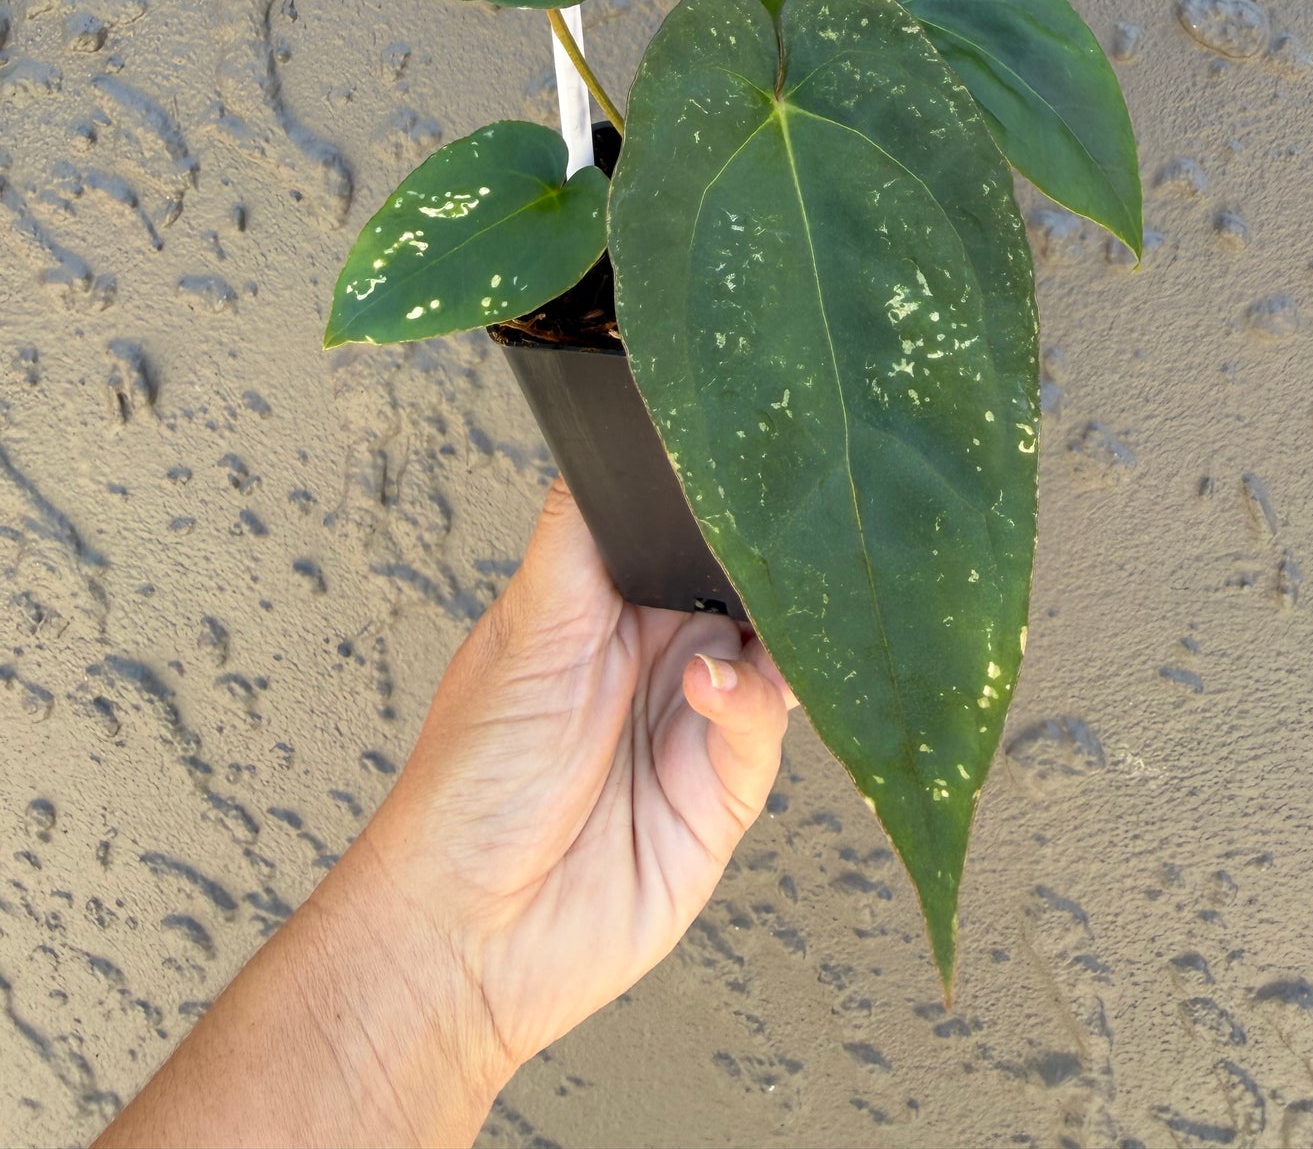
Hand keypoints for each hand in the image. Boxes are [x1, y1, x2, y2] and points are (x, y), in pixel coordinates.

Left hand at [362, 478, 794, 1091]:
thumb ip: (578, 535)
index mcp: (607, 600)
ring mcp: (695, 721)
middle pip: (743, 583)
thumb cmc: (466, 785)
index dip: (714, 499)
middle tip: (782, 537)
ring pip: (774, 652)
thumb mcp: (522, 628)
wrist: (467, 937)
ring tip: (757, 616)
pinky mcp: (724, 792)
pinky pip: (767, 727)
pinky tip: (712, 690)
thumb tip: (608, 439)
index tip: (751, 462)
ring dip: (776, 630)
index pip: (682, 526)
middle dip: (766, 562)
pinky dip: (754, 701)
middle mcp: (659, 653)